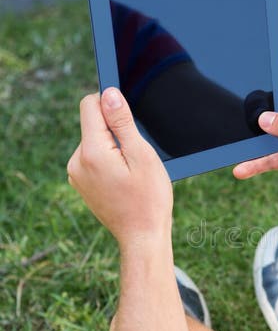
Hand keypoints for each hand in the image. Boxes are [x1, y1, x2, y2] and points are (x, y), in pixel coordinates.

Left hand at [67, 88, 172, 247]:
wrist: (142, 237)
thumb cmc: (149, 199)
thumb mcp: (142, 155)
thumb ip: (122, 122)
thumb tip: (109, 94)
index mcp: (91, 152)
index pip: (90, 105)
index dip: (111, 103)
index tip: (128, 114)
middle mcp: (76, 162)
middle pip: (93, 124)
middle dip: (115, 131)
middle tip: (136, 156)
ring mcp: (75, 175)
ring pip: (94, 142)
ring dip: (112, 147)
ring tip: (131, 172)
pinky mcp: (80, 183)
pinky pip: (92, 159)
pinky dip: (108, 161)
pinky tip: (123, 180)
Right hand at [233, 63, 277, 220]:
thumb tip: (262, 118)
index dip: (276, 71)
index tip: (253, 70)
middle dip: (259, 106)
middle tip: (235, 108)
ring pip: (274, 132)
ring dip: (256, 137)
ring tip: (232, 139)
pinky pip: (275, 156)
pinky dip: (260, 162)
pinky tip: (243, 169)